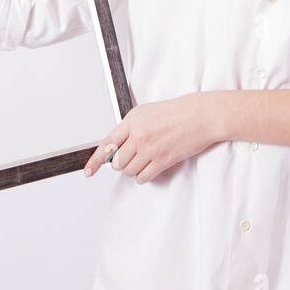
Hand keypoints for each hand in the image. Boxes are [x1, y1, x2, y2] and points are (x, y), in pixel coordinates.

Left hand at [83, 93, 218, 183]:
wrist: (200, 116)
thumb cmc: (177, 112)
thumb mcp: (147, 112)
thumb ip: (130, 128)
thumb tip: (116, 146)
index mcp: (132, 120)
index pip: (107, 144)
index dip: (95, 161)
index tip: (88, 171)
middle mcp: (138, 134)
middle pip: (117, 162)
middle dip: (122, 163)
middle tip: (133, 156)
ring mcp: (150, 148)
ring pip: (129, 171)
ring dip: (134, 169)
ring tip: (146, 158)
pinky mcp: (162, 160)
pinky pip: (143, 177)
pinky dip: (144, 176)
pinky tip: (151, 167)